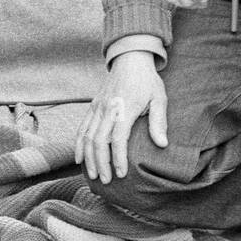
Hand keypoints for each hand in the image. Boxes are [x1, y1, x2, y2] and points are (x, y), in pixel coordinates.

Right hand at [75, 50, 168, 184]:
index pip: (117, 139)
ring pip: (87, 137)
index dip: (118, 159)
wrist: (130, 59)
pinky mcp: (92, 107)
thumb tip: (162, 144)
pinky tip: (80, 159)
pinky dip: (79, 145)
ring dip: (88, 158)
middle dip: (100, 163)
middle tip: (105, 181)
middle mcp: (107, 109)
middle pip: (98, 142)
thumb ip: (158, 122)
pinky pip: (82, 129)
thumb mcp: (159, 98)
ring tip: (93, 175)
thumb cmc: (147, 80)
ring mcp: (97, 108)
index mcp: (124, 108)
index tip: (121, 174)